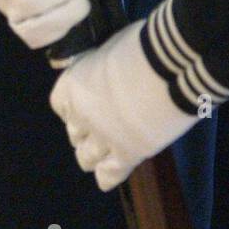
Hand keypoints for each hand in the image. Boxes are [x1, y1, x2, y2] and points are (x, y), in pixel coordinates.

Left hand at [50, 22, 197, 190]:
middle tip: (97, 133)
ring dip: (92, 157)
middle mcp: (80, 113)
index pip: (59, 107)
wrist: (168, 63)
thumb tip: (106, 72)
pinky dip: (108, 177)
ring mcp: (102, 135)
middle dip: (83, 134)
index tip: (80, 112)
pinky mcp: (128, 151)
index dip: (71, 111)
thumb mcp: (107, 51)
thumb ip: (100, 70)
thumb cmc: (142, 47)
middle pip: (74, 133)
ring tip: (98, 158)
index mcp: (71, 85)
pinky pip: (111, 172)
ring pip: (87, 156)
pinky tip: (105, 182)